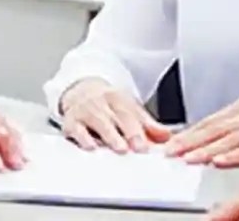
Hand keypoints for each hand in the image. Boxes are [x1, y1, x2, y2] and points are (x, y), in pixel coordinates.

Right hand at [58, 78, 172, 152]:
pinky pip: (76, 128)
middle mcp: (102, 102)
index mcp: (118, 98)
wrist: (79, 89)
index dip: (140, 128)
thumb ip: (147, 124)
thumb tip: (166, 136)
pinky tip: (91, 147)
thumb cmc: (106, 104)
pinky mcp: (71, 120)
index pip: (131, 112)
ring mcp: (86, 110)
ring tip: (120, 149)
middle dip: (130, 132)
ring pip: (99, 121)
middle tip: (140, 148)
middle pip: (117, 116)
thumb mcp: (127, 108)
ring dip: (110, 135)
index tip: (148, 145)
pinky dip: (83, 137)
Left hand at [165, 96, 238, 166]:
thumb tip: (223, 137)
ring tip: (186, 159)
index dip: (190, 131)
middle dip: (189, 140)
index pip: (212, 120)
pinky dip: (233, 155)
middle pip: (214, 128)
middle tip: (169, 152)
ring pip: (227, 138)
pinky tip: (219, 161)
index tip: (172, 142)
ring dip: (204, 149)